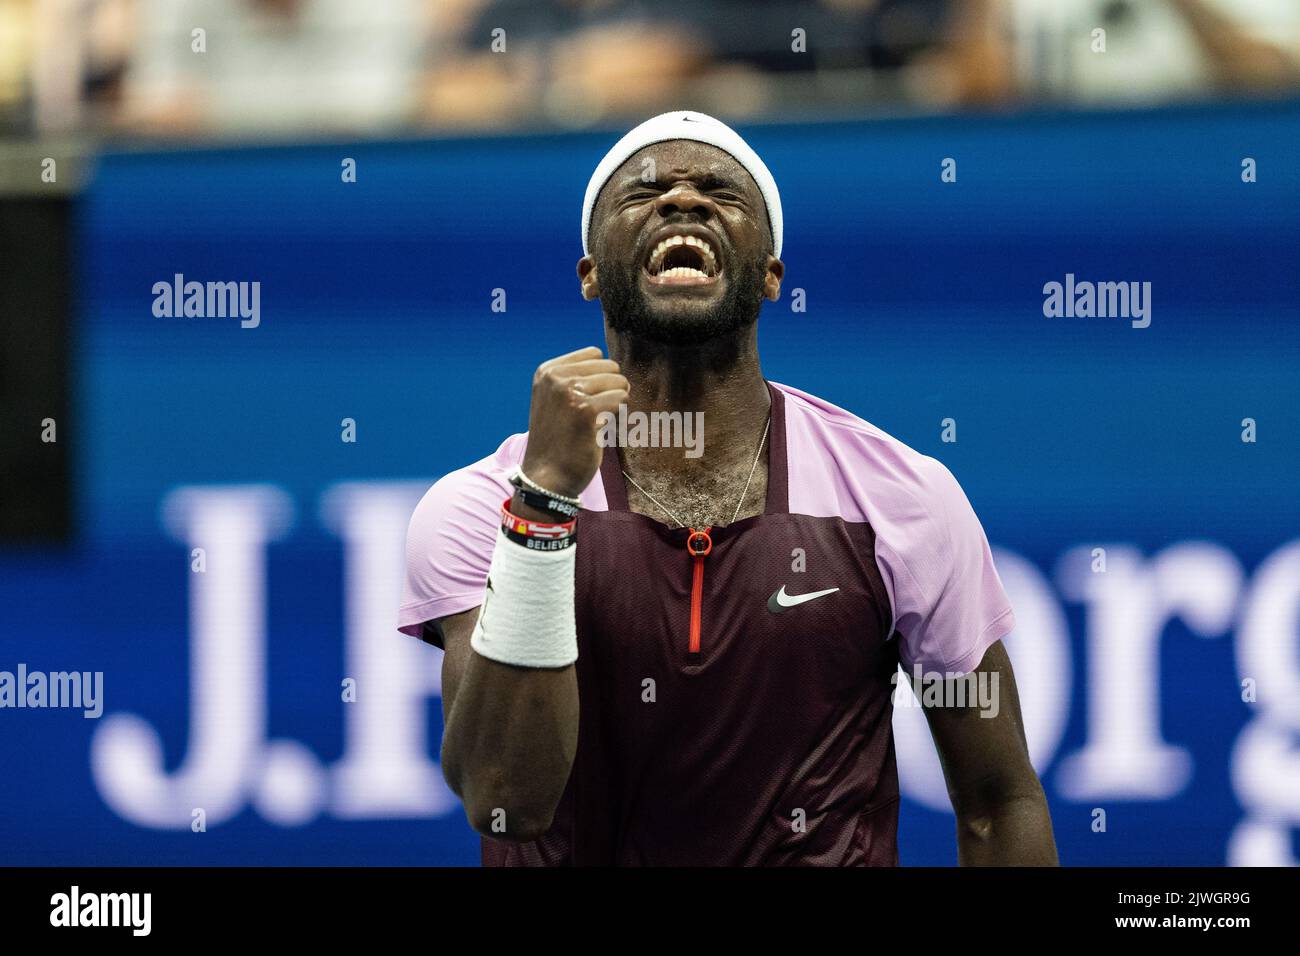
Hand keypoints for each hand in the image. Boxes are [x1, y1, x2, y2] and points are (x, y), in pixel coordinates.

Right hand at [520, 346, 628, 497]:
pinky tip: (601, 431)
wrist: (547, 476)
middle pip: (610, 367)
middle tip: (597, 416)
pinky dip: (619, 417)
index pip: (595, 354)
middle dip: (611, 390)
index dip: (601, 378)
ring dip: (616, 405)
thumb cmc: (558, 440)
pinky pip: (622, 400)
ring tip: (598, 423)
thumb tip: (615, 367)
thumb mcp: (555, 399)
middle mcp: (556, 377)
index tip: (589, 401)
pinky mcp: (586, 410)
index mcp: (548, 371)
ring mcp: (570, 392)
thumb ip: (576, 378)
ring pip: (619, 383)